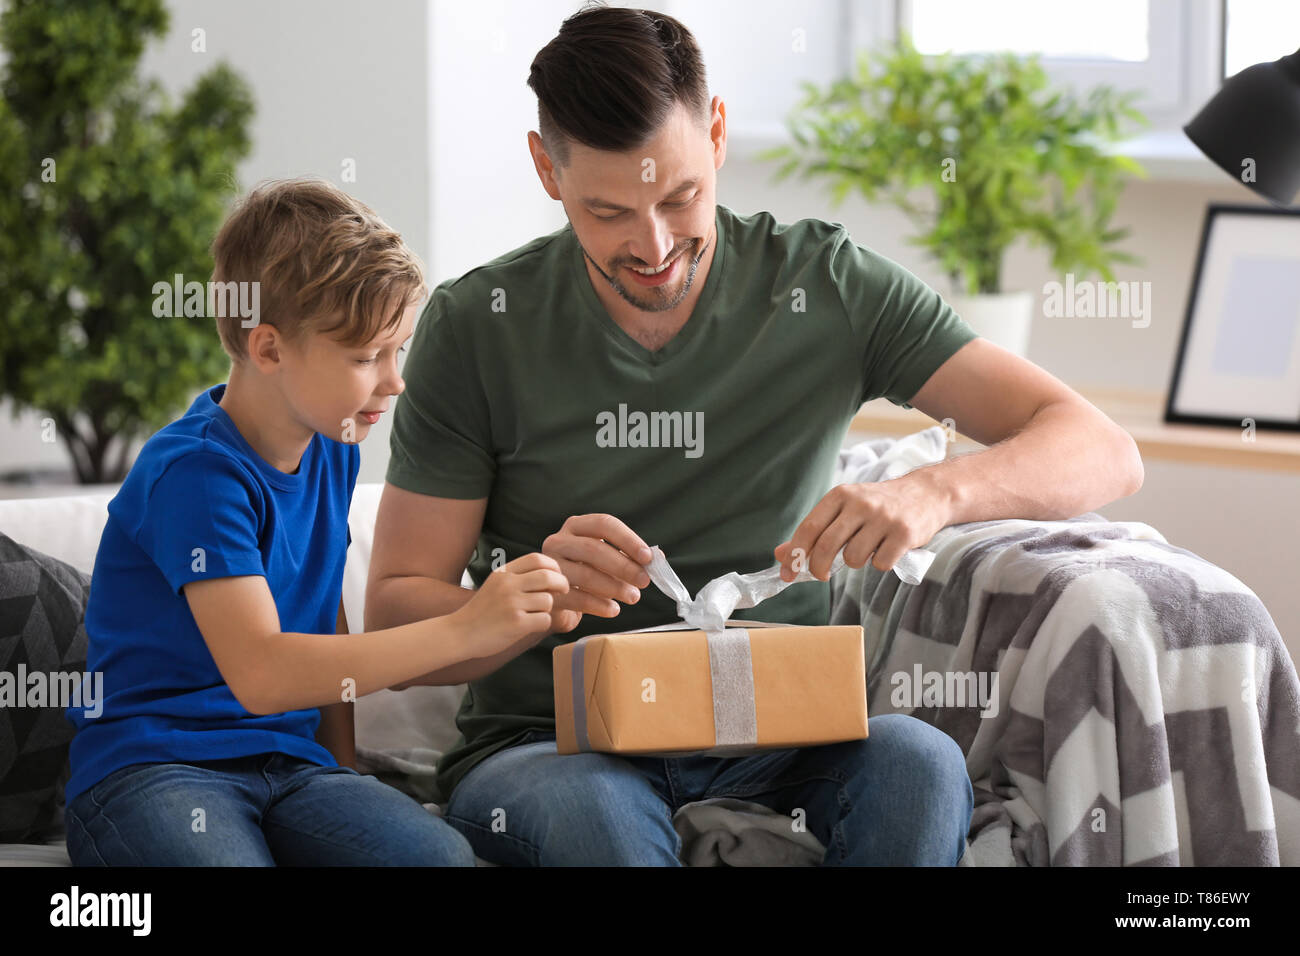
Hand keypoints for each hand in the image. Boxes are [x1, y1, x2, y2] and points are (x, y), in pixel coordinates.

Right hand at [450, 553, 568, 657]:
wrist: (458, 633)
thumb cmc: (482, 612)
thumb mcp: (495, 585)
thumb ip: (517, 577)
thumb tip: (552, 574)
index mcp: (503, 573)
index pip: (537, 558)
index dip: (553, 566)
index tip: (557, 576)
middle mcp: (507, 585)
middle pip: (548, 577)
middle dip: (562, 584)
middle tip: (562, 591)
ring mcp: (511, 604)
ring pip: (548, 600)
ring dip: (548, 608)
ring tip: (536, 613)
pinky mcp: (516, 623)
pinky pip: (544, 619)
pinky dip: (542, 623)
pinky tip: (530, 626)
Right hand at [541, 514, 652, 634]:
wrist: (557, 599)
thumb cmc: (587, 574)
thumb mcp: (607, 560)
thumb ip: (630, 556)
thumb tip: (658, 559)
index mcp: (576, 526)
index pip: (604, 524)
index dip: (628, 540)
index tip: (648, 557)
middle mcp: (558, 541)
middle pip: (594, 549)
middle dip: (624, 566)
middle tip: (644, 581)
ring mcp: (549, 566)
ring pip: (585, 574)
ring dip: (614, 587)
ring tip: (633, 597)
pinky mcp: (546, 590)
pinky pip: (576, 597)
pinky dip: (599, 605)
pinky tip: (613, 609)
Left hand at [773, 474, 950, 581]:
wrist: (926, 494)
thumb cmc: (877, 506)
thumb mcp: (844, 510)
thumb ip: (814, 531)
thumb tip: (781, 554)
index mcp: (840, 495)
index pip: (809, 528)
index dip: (795, 554)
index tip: (788, 573)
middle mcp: (860, 503)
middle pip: (826, 545)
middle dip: (817, 568)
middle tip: (820, 576)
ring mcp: (883, 518)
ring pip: (853, 558)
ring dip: (854, 563)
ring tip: (866, 550)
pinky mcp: (904, 533)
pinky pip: (879, 564)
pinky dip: (880, 564)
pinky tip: (887, 550)